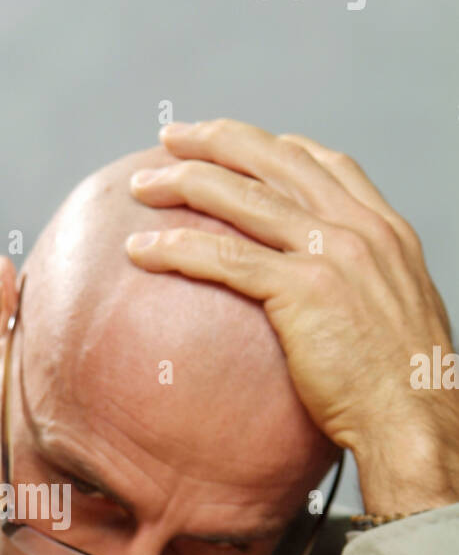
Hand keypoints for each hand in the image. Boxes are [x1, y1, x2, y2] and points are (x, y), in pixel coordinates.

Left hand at [126, 119, 458, 513]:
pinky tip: (143, 250)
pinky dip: (179, 248)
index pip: (324, 163)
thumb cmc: (403, 389)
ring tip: (141, 187)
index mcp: (386, 230)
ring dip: (184, 184)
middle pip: (275, 161)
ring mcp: (333, 254)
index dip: (272, 146)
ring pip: (244, 198)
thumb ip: (364, 292)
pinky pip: (226, 257)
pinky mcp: (303, 290)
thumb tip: (333, 306)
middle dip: (215, 141)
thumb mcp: (396, 319)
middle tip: (171, 137)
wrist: (414, 417)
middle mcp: (360, 229)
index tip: (233, 144)